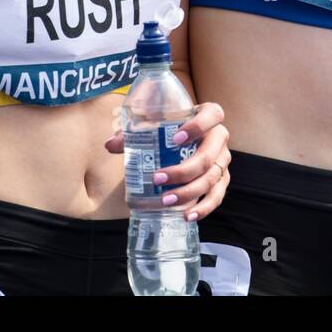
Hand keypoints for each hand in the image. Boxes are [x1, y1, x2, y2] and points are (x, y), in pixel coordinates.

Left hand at [105, 101, 230, 221]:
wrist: (184, 137)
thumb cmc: (168, 127)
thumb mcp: (153, 124)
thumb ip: (132, 132)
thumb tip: (109, 145)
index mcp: (209, 115)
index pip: (213, 115)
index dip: (198, 126)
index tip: (175, 138)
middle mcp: (219, 137)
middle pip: (209, 156)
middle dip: (184, 170)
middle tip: (157, 178)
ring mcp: (222, 160)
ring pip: (212, 179)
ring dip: (189, 192)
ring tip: (166, 201)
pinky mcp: (221, 180)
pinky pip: (216, 196)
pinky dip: (203, 208)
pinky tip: (186, 215)